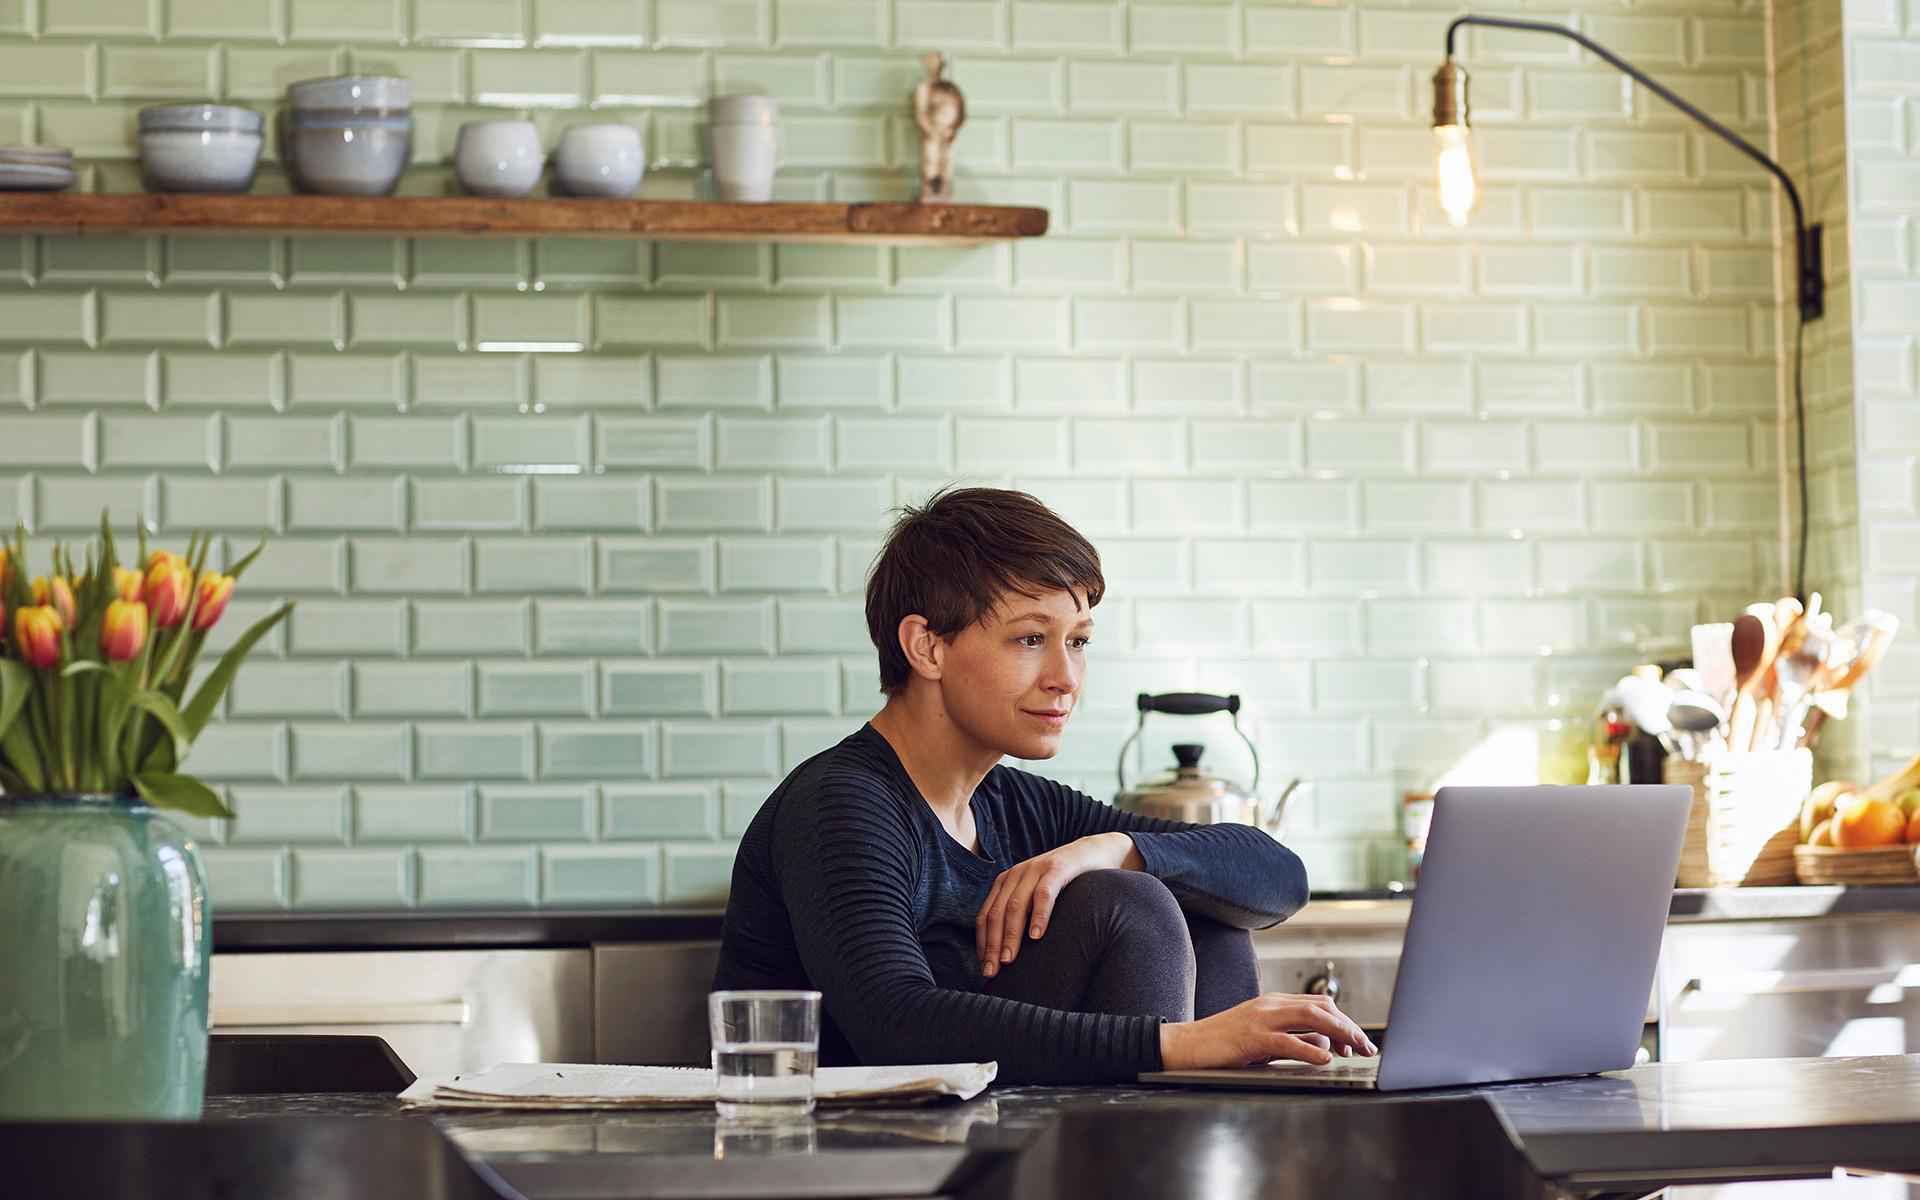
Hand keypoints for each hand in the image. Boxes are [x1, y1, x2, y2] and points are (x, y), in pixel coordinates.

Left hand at [975, 832, 1142, 977]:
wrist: (1096, 852)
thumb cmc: (1066, 884)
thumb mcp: (1037, 897)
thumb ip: (1023, 917)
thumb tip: (1010, 957)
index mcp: (1007, 883)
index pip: (985, 916)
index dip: (983, 944)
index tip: (985, 969)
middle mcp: (1016, 874)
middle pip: (996, 914)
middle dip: (992, 945)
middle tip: (993, 972)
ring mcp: (1036, 869)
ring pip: (1015, 906)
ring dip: (1010, 935)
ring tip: (1010, 959)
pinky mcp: (1058, 868)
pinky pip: (1044, 893)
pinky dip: (1039, 915)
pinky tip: (1037, 935)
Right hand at [1158, 993, 1376, 1069]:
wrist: (1185, 1046)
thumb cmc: (1222, 1044)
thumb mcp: (1263, 1039)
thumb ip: (1293, 1039)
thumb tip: (1323, 1045)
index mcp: (1274, 1003)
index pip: (1319, 1004)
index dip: (1344, 1021)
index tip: (1358, 1041)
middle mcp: (1270, 1005)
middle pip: (1321, 1007)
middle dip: (1349, 1026)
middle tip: (1366, 1047)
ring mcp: (1260, 1019)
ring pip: (1310, 1017)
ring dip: (1339, 1032)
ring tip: (1356, 1048)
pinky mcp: (1250, 1038)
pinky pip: (1286, 1041)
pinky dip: (1309, 1049)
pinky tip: (1325, 1059)